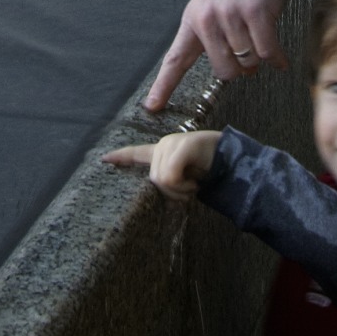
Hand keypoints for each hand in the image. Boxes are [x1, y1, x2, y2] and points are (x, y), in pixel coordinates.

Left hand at [104, 129, 221, 202]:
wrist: (233, 163)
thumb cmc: (209, 172)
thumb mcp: (186, 181)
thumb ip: (170, 182)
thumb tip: (159, 186)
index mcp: (164, 152)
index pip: (138, 152)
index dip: (121, 156)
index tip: (103, 159)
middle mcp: (165, 145)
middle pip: (153, 180)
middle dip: (172, 192)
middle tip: (189, 189)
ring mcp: (173, 143)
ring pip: (161, 181)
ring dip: (180, 191)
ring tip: (193, 184)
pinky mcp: (183, 146)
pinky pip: (171, 177)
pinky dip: (184, 187)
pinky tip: (195, 183)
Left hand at [142, 0, 298, 110]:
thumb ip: (218, 31)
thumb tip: (236, 66)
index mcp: (194, 16)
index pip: (175, 58)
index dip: (163, 85)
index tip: (153, 106)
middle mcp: (208, 17)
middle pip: (223, 71)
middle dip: (241, 68)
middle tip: (250, 52)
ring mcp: (231, 15)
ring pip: (247, 63)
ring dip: (260, 57)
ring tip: (264, 37)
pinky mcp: (256, 13)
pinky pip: (267, 53)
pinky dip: (277, 58)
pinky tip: (280, 56)